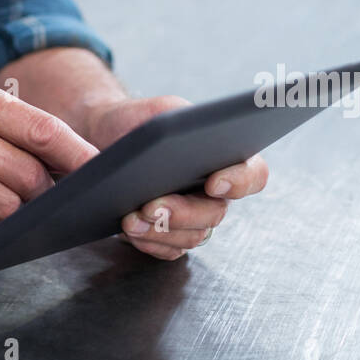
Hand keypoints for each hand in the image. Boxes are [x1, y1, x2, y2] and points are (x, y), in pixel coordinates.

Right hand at [0, 78, 97, 242]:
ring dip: (18, 220)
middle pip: (29, 177)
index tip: (104, 173)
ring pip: (7, 210)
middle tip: (59, 206)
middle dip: (48, 197)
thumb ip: (13, 133)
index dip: (79, 156)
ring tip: (16, 216)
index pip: (42, 129)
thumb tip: (75, 169)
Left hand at [87, 95, 268, 261]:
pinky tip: (130, 231)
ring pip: (191, 237)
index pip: (252, 173)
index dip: (240, 181)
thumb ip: (176, 118)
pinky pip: (168, 250)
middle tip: (151, 206)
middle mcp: (213, 193)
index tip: (213, 182)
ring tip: (130, 219)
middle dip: (182, 213)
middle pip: (214, 213)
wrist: (107, 137)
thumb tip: (171, 141)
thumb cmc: (139, 121)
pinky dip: (148, 243)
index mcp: (224, 157)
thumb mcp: (160, 110)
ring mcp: (194, 217)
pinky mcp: (171, 236)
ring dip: (160, 231)